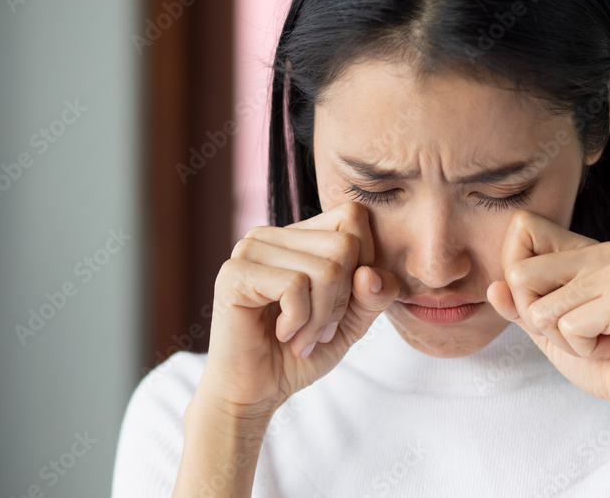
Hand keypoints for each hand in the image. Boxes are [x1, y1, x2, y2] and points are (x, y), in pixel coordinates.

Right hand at [194, 201, 399, 417]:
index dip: (364, 264)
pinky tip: (283, 334)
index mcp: (298, 235)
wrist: (254, 393)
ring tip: (302, 336)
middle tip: (320, 329)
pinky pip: (295, 286)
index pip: (354, 217)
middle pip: (345, 244)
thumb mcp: (352, 322)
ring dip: (321, 317)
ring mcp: (250, 249)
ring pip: (326, 269)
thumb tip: (370, 273)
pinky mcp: (235, 274)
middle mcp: (272, 234)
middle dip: (343, 299)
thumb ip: (374, 294)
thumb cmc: (299, 354)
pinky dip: (299, 321)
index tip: (341, 306)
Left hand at [486, 210, 609, 417]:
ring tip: (597, 339)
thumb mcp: (549, 331)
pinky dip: (584, 350)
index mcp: (581, 249)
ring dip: (563, 339)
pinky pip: (570, 327)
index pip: (522, 227)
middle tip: (575, 330)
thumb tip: (493, 287)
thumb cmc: (605, 358)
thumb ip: (520, 308)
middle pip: (519, 273)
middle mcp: (601, 252)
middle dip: (535, 317)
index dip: (516, 275)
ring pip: (541, 308)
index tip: (547, 303)